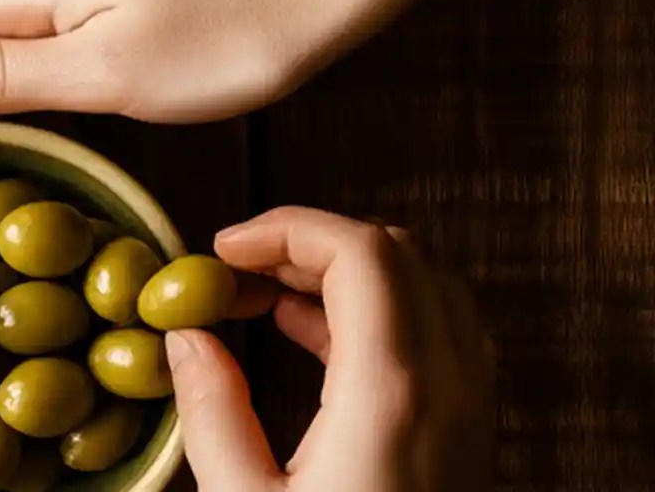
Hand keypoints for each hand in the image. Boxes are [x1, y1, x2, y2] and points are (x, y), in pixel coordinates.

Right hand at [168, 207, 492, 491]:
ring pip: (420, 282)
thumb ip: (211, 411)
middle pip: (394, 252)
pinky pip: (432, 328)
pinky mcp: (469, 425)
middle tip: (238, 272)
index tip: (222, 250)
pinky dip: (372, 310)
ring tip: (264, 298)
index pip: (359, 250)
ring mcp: (470, 401)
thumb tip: (185, 339)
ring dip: (342, 272)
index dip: (286, 229)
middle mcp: (449, 380)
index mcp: (393, 389)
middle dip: (308, 244)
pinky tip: (308, 333)